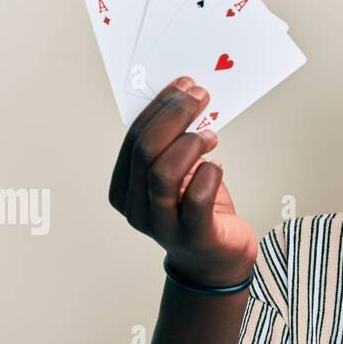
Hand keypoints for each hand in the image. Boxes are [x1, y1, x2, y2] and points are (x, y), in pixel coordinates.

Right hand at [109, 77, 256, 286]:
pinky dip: (209, 175)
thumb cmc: (199, 210)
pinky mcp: (194, 237)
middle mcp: (136, 210)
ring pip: (163, 175)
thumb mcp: (180, 173)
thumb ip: (173, 145)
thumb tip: (185, 98)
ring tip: (211, 135)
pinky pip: (196, 199)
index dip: (158, 107)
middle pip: (146, 152)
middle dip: (175, 116)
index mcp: (124, 189)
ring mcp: (162, 227)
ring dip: (190, 144)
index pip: (134, 139)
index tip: (183, 84)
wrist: (217, 259)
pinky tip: (217, 166)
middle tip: (200, 96)